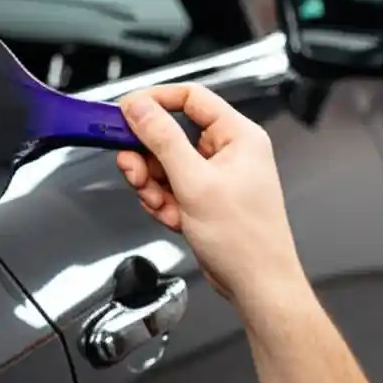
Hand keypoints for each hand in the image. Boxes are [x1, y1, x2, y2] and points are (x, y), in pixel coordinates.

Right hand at [115, 84, 307, 312]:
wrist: (257, 285)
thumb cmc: (246, 240)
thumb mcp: (195, 182)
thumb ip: (162, 140)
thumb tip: (139, 108)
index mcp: (237, 136)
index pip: (189, 98)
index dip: (154, 100)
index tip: (125, 112)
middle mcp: (228, 152)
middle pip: (170, 134)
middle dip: (147, 155)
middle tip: (132, 168)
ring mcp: (215, 176)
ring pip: (165, 163)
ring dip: (153, 184)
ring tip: (158, 202)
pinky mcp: (204, 198)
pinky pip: (170, 187)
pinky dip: (163, 201)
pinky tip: (171, 216)